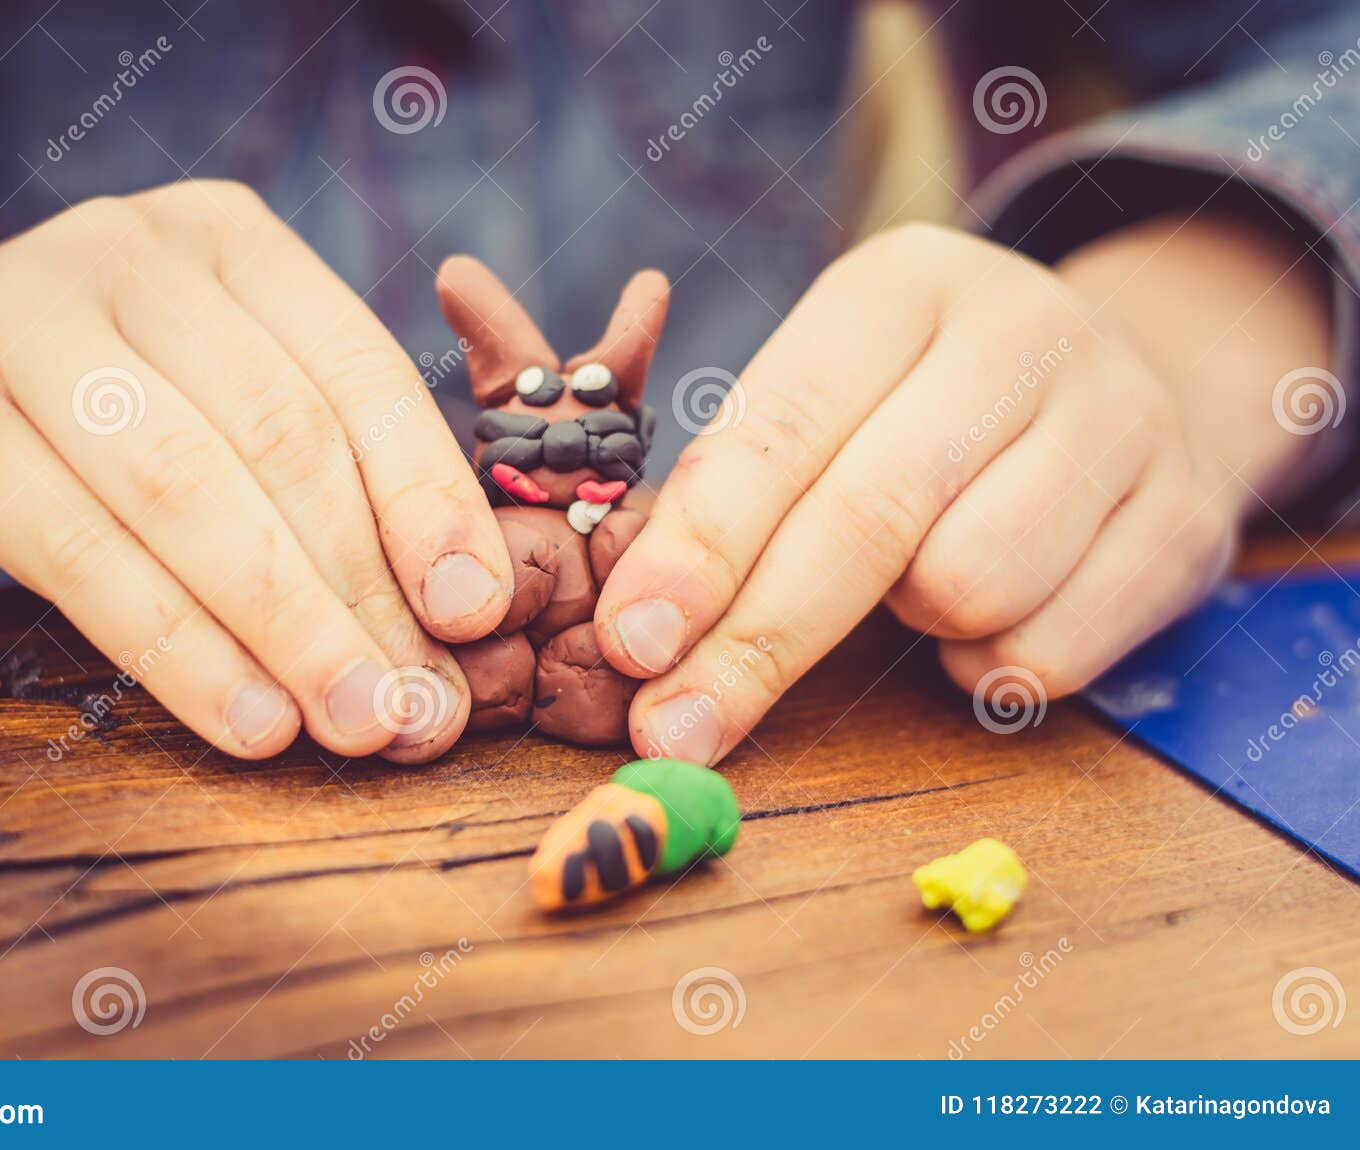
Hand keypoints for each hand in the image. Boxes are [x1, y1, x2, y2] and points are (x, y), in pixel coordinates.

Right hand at [0, 182, 515, 761]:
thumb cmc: (91, 412)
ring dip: (289, 626)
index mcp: (227, 240)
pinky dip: (179, 649)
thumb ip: (324, 470)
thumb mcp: (212, 395)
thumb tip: (459, 613)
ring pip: (189, 492)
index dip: (429, 500)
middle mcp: (128, 256)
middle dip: (366, 588)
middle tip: (421, 709)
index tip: (479, 614)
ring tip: (355, 726)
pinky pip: (83, 552)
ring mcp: (23, 328)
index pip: (357, 372)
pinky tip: (249, 722)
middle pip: (283, 437)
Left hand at [593, 218, 1331, 763]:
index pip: (781, 428)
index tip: (631, 645)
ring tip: (918, 584)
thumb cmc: (927, 411)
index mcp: (901, 285)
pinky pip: (1047, 651)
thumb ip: (739, 488)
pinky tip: (990, 618)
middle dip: (756, 642)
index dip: (700, 549)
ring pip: (967, 588)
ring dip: (912, 624)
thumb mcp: (832, 397)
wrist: (1138, 386)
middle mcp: (1021, 330)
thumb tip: (641, 631)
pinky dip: (990, 663)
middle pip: (867, 518)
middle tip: (677, 729)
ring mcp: (1123, 418)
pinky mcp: (1186, 519)